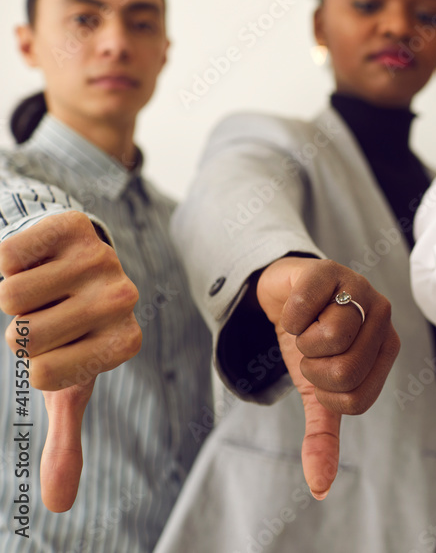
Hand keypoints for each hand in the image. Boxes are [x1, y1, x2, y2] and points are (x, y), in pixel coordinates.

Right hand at [0, 211, 140, 511]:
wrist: (73, 263)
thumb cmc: (68, 333)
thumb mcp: (68, 385)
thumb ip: (66, 441)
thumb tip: (59, 507)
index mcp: (124, 343)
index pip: (43, 374)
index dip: (34, 363)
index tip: (59, 348)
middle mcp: (123, 300)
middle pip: (22, 335)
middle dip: (20, 329)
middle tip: (48, 316)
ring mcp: (103, 260)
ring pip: (10, 296)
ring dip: (14, 295)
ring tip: (46, 290)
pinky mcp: (74, 228)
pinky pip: (6, 256)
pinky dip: (8, 260)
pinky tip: (38, 259)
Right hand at [256, 256, 398, 498]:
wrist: (286, 294)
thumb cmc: (311, 342)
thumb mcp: (316, 392)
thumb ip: (323, 436)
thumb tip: (319, 489)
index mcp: (387, 349)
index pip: (355, 399)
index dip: (325, 396)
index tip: (319, 375)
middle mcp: (383, 317)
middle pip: (344, 371)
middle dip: (312, 368)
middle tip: (310, 350)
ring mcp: (359, 289)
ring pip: (328, 338)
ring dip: (300, 339)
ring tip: (305, 326)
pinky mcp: (329, 270)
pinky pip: (302, 309)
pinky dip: (287, 315)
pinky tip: (296, 306)